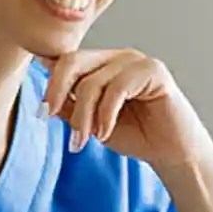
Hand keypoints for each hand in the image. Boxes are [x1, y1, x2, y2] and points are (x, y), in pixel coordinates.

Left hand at [37, 49, 212, 170]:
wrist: (171, 154)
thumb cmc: (136, 136)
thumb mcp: (91, 122)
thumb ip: (69, 105)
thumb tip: (42, 92)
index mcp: (103, 64)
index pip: (67, 60)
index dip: (50, 83)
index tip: (41, 113)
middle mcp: (118, 57)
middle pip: (74, 61)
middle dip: (57, 91)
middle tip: (48, 117)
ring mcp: (136, 61)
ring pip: (93, 81)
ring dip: (83, 115)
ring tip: (82, 140)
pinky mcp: (154, 71)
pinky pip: (118, 87)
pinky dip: (105, 114)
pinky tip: (105, 133)